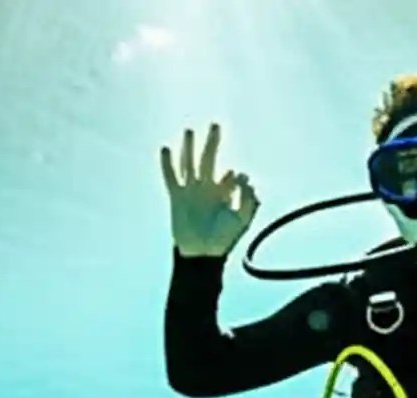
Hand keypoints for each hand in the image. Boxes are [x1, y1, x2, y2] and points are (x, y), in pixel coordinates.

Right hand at [160, 123, 259, 257]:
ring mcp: (191, 191)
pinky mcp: (177, 197)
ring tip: (189, 132)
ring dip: (189, 148)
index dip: (238, 177)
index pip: (232, 176)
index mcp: (225, 194)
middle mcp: (207, 189)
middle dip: (213, 142)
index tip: (240, 179)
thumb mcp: (243, 220)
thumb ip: (249, 200)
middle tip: (216, 125)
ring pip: (189, 163)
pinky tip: (166, 149)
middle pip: (210, 159)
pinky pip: (171, 177)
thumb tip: (246, 179)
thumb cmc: (222, 240)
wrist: (201, 254)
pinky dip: (168, 164)